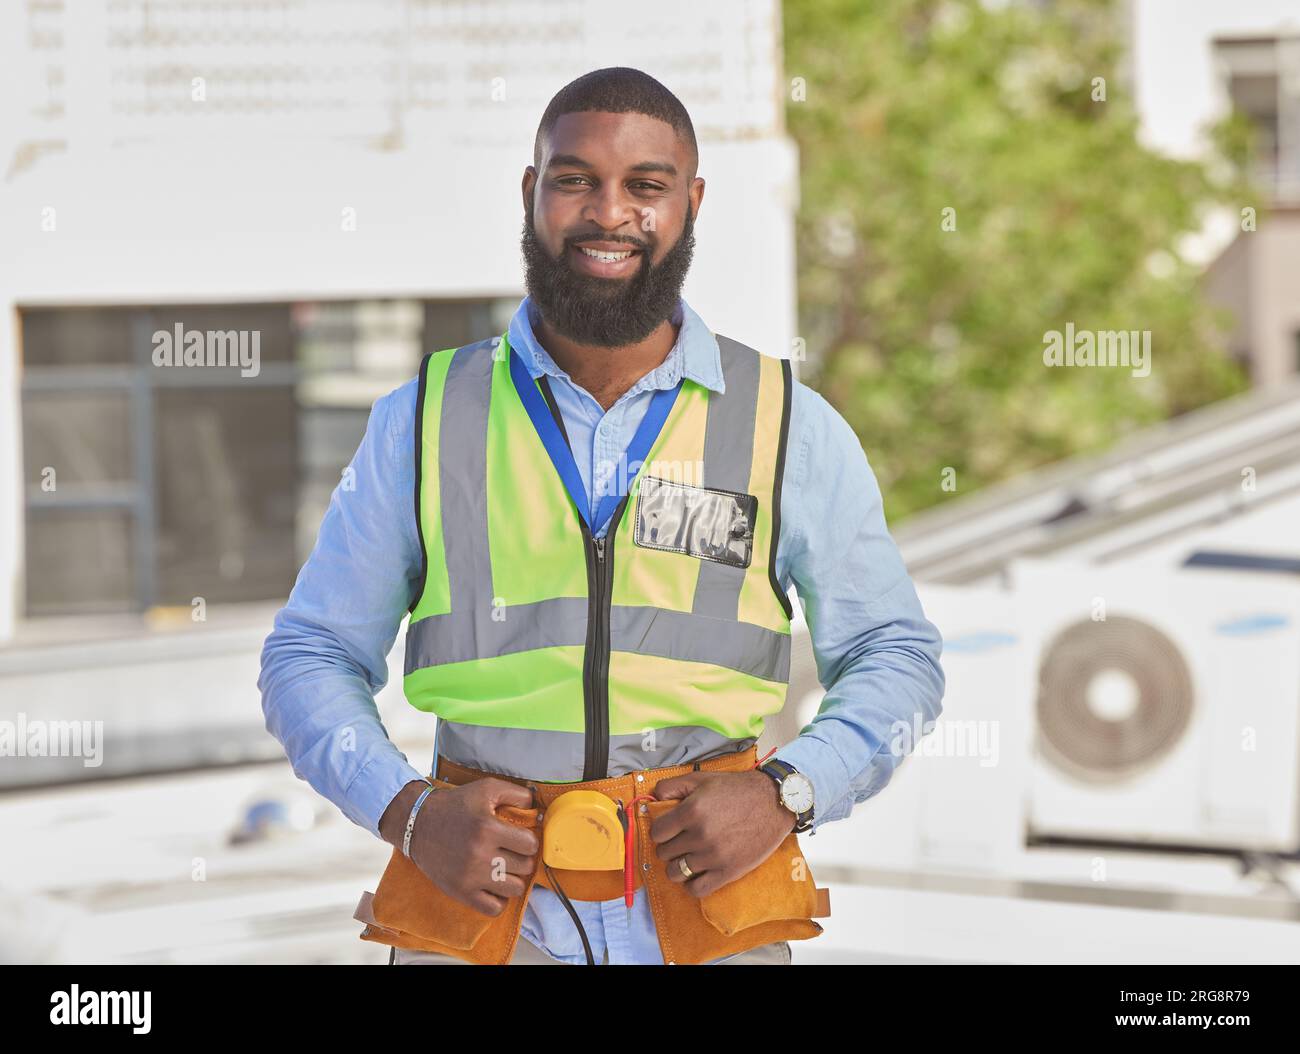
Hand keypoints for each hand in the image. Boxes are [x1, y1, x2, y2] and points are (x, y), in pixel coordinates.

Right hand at [378, 778, 538, 915]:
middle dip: (522, 858)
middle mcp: (480, 855)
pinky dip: (499, 899)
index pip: (530, 845)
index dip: (528, 841)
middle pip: (525, 867)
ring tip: (504, 867)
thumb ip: (517, 794)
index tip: (520, 838)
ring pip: (514, 889)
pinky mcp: (460, 892)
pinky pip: (494, 908)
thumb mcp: (486, 788)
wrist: (418, 823)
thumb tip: (538, 811)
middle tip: (512, 852)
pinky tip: (494, 885)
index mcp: (488, 828)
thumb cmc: (455, 804)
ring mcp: (470, 877)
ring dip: (513, 878)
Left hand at [648, 769, 794, 897]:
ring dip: (677, 866)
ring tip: (686, 857)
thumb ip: (672, 786)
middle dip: (669, 846)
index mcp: (691, 811)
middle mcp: (700, 835)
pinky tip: (696, 873)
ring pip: (676, 872)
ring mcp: (713, 856)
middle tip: (680, 841)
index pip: (657, 833)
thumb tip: (651, 799)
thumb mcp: (702, 779)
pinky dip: (691, 884)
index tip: (669, 830)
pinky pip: (696, 889)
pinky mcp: (728, 872)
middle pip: (664, 853)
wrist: (774, 803)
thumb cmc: (737, 789)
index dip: (660, 831)